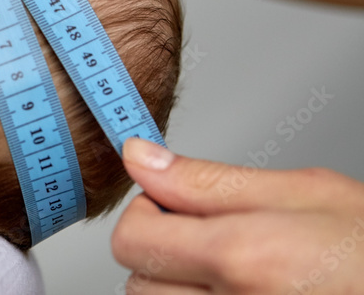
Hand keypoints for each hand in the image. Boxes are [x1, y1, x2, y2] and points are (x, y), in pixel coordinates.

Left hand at [111, 138, 363, 293]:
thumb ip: (208, 180)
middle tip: (216, 242)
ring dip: (181, 291)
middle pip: (139, 284)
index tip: (175, 206)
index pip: (132, 239)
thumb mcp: (306, 193)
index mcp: (243, 258)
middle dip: (164, 256)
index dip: (148, 214)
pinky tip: (246, 293)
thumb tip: (140, 158)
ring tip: (241, 275)